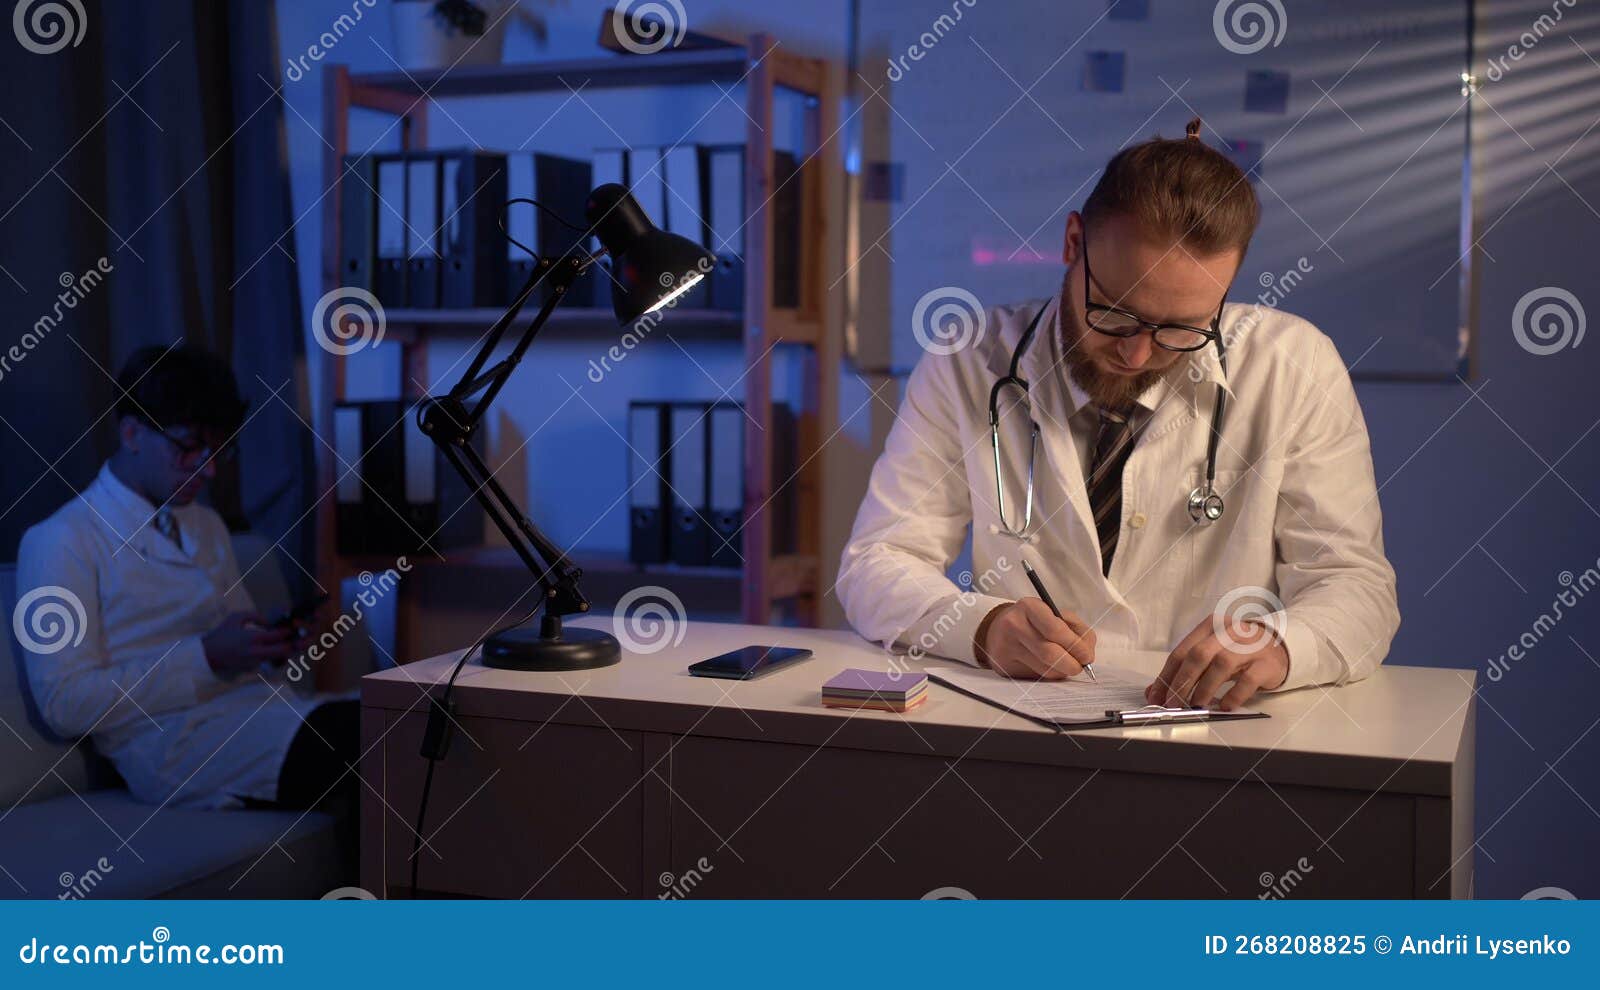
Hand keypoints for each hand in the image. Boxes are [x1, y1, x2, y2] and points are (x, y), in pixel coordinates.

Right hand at [201, 612, 298, 676]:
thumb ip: (255, 616)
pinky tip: (280, 650)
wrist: (207, 655)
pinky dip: (278, 657)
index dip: (289, 630)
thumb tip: (270, 621)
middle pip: (284, 650)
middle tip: (298, 637)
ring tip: (291, 643)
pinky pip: (271, 663)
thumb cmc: (221, 634)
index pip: (278, 635)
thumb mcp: (235, 618)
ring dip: (288, 651)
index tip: (293, 625)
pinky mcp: (253, 669)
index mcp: (251, 638)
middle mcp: (255, 652)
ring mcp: (255, 663)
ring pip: (280, 659)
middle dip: (294, 644)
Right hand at [979, 599, 1095, 679]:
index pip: (1056, 630)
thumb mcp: (1052, 613)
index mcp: (1029, 607)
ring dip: (1062, 671)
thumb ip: (1074, 629)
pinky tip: (1049, 667)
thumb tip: (1086, 655)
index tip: (1087, 656)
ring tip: (1066, 665)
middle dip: (1071, 664)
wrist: (998, 629)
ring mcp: (1006, 647)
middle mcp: (1014, 625)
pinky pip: (1036, 677)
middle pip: (1049, 653)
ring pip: (1044, 669)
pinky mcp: (1004, 666)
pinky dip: (1049, 675)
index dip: (1076, 646)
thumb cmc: (1034, 621)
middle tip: (1080, 667)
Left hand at [1147, 615, 1288, 709]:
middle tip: (1173, 703)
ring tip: (1196, 705)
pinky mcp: (1266, 663)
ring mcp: (1250, 646)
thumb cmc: (1238, 652)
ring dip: (1205, 688)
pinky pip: (1248, 680)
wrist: (1279, 648)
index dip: (1166, 676)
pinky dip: (1234, 695)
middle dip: (1182, 682)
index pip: (1181, 651)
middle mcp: (1229, 632)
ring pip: (1221, 664)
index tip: (1156, 696)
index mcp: (1210, 626)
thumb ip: (1184, 671)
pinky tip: (1225, 706)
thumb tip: (1155, 692)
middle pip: (1198, 655)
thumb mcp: (1211, 656)